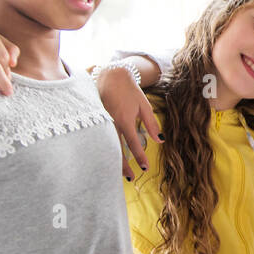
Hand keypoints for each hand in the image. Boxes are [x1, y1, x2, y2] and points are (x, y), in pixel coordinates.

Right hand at [95, 65, 162, 180]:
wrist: (110, 75)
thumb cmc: (129, 90)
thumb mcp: (144, 105)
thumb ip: (151, 123)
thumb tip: (160, 140)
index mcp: (124, 119)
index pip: (132, 143)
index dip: (139, 156)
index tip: (145, 168)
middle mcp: (110, 122)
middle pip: (116, 149)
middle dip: (124, 166)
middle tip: (132, 179)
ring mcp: (100, 122)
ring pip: (106, 146)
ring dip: (113, 161)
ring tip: (120, 174)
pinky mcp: (93, 120)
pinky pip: (98, 139)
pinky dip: (103, 151)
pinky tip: (107, 160)